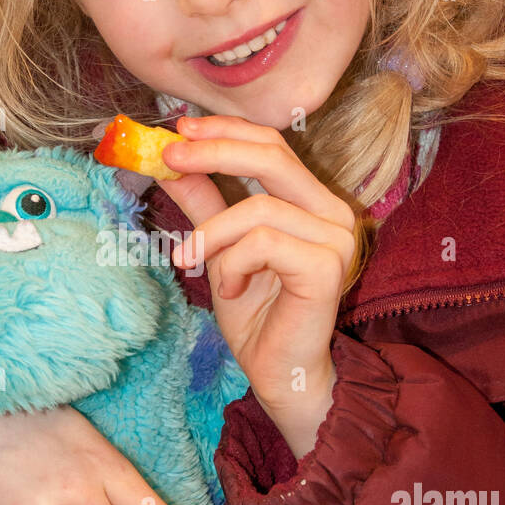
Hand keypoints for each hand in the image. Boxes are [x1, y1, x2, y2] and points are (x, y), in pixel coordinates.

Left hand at [159, 115, 355, 456]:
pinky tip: (232, 289)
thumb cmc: (256, 316)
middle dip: (213, 152)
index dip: (225, 131)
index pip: (272, 145)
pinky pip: (264, 242)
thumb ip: (204, 202)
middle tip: (168, 158)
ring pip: (258, 208)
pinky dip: (234, 263)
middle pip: (272, 155)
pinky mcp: (328, 267)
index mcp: (312, 201)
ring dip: (213, 233)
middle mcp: (332, 213)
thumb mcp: (219, 249)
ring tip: (194, 261)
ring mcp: (336, 239)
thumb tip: (168, 161)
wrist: (280, 374)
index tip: (178, 130)